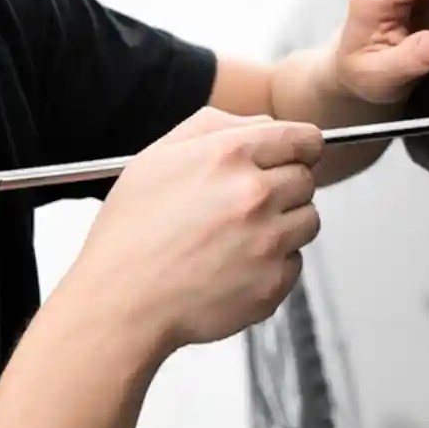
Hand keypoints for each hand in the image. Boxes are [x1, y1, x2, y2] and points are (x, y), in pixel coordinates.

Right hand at [60, 108, 323, 353]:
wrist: (121, 304)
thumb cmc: (132, 234)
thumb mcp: (158, 158)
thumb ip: (215, 126)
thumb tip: (264, 123)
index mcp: (229, 156)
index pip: (306, 139)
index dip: (301, 148)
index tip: (297, 157)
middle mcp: (255, 195)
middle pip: (307, 180)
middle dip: (285, 188)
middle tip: (246, 206)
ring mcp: (269, 241)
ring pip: (308, 220)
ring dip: (283, 225)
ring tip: (237, 237)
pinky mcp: (274, 282)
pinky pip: (295, 263)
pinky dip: (273, 264)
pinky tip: (235, 266)